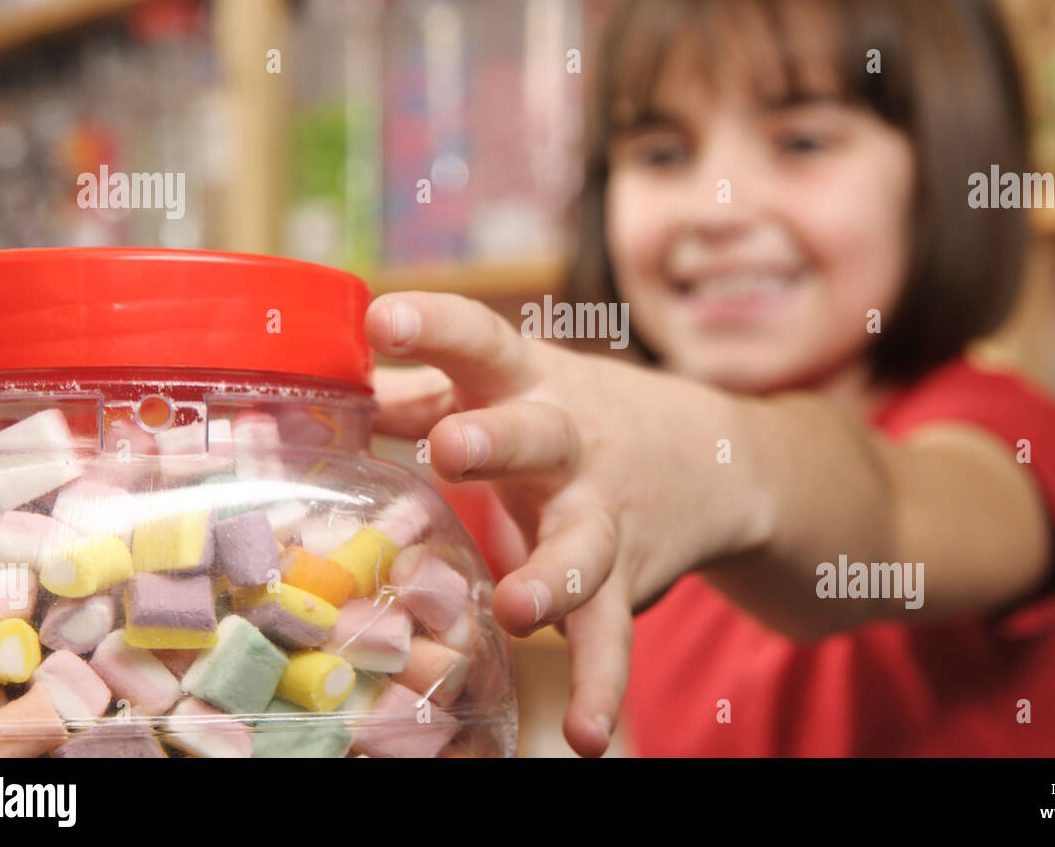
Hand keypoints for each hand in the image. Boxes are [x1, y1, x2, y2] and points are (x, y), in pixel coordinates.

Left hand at [365, 291, 760, 755]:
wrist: (712, 457)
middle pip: (537, 435)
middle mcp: (570, 443)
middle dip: (496, 440)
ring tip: (517, 607)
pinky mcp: (624, 577)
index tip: (385, 317)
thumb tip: (343, 392)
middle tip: (452, 446)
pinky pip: (610, 635)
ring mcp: (602, 513)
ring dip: (552, 575)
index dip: (436, 326)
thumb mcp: (514, 390)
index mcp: (528, 385)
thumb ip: (428, 392)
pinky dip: (599, 685)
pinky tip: (584, 736)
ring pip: (581, 544)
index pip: (481, 342)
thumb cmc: (574, 417)